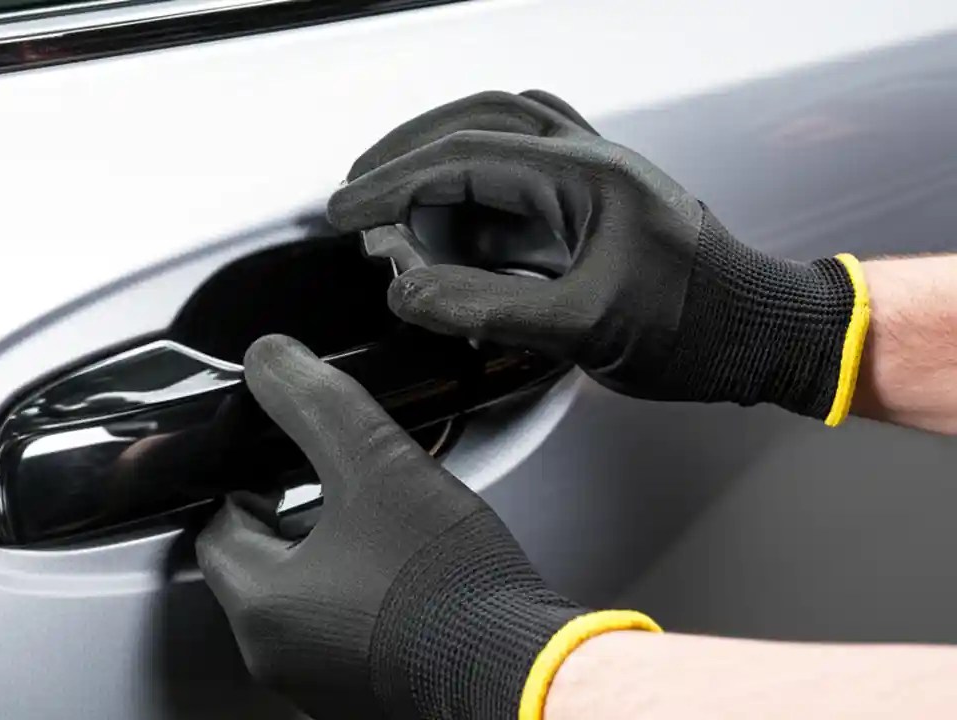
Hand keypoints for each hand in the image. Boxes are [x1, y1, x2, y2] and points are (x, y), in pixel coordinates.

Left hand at [196, 334, 656, 719]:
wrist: (517, 668)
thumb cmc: (448, 584)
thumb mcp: (376, 463)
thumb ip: (313, 404)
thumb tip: (268, 359)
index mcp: (260, 606)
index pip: (217, 529)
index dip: (247, 486)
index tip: (280, 469)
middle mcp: (275, 659)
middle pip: (256, 570)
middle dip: (289, 525)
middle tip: (332, 493)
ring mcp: (320, 688)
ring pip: (300, 607)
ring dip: (326, 567)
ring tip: (373, 532)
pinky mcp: (364, 701)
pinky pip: (339, 641)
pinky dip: (357, 607)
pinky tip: (402, 582)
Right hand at [329, 91, 866, 423]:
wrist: (761, 334)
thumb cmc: (696, 326)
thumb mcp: (583, 328)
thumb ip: (488, 308)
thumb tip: (409, 291)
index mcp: (585, 175)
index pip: (463, 157)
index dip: (392, 184)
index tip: (346, 212)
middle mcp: (588, 159)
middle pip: (478, 120)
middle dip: (407, 151)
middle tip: (359, 192)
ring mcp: (594, 176)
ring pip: (501, 134)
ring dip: (440, 158)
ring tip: (396, 201)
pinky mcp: (596, 204)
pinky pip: (523, 168)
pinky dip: (475, 183)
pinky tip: (454, 216)